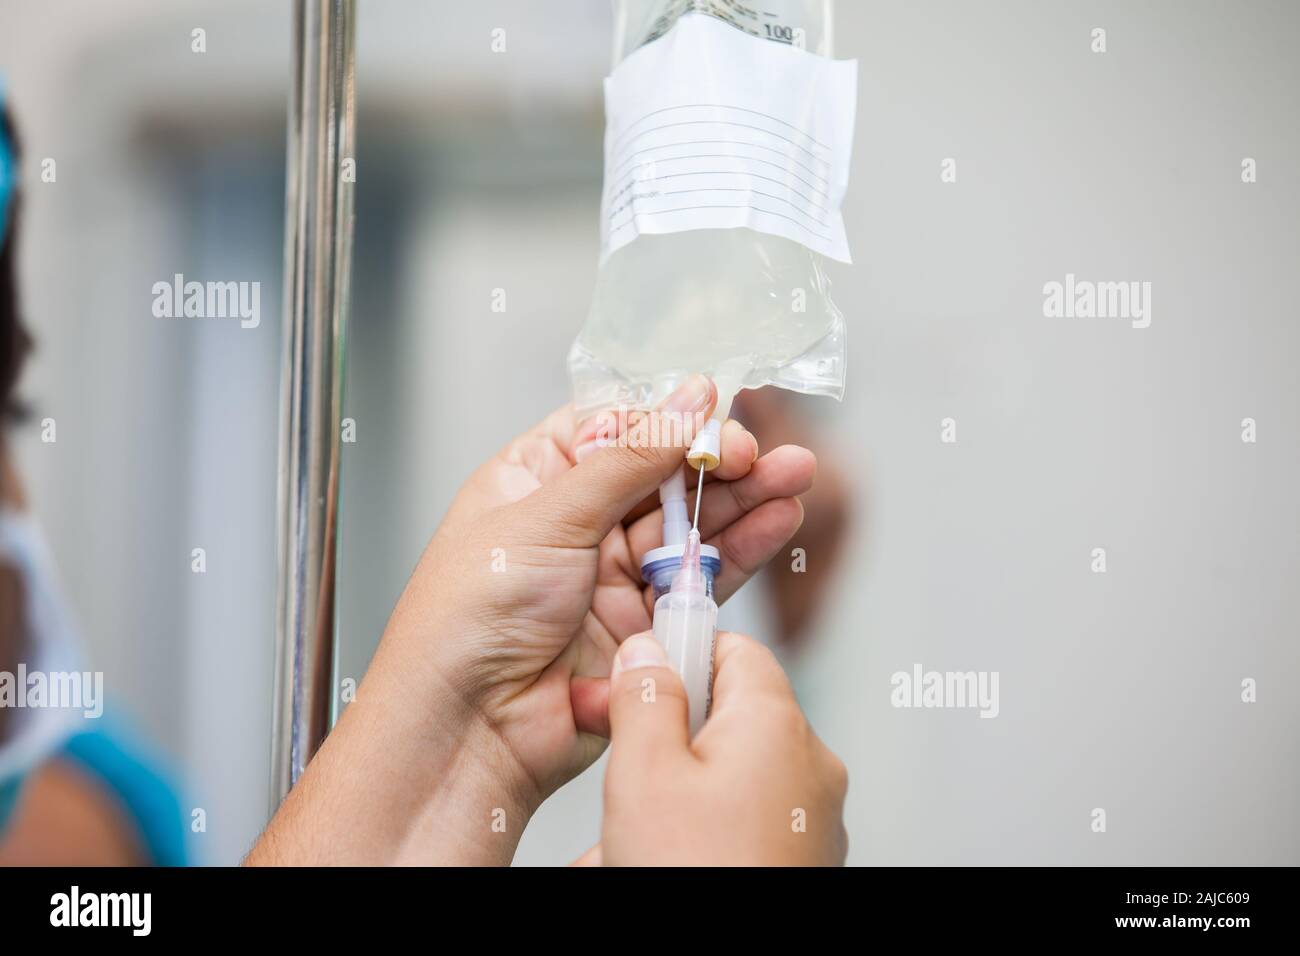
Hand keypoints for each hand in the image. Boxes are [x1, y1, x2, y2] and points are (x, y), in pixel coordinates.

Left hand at [250, 375, 815, 864]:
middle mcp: (576, 521)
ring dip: (745, 502)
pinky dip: (741, 553)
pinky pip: (700, 581)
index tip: (717, 415)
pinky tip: (776, 522)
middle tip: (772, 454)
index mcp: (536, 477)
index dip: (672, 421)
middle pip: (665, 475)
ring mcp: (611, 574)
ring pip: (691, 526)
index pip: (618, 428)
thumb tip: (688, 397)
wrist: (467, 728)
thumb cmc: (468, 616)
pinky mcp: (642, 624)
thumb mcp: (549, 515)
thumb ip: (630, 458)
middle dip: (721, 462)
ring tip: (795, 478)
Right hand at [589, 632, 848, 865]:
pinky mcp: (802, 859)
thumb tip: (647, 651)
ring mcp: (811, 818)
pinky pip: (741, 825)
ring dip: (673, 799)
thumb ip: (646, 697)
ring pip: (725, 781)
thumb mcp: (645, 774)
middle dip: (663, 746)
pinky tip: (655, 863)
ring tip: (626, 846)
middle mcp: (808, 765)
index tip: (640, 676)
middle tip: (621, 780)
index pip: (734, 647)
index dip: (681, 654)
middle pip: (724, 720)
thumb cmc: (700, 875)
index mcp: (778, 723)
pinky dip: (699, 835)